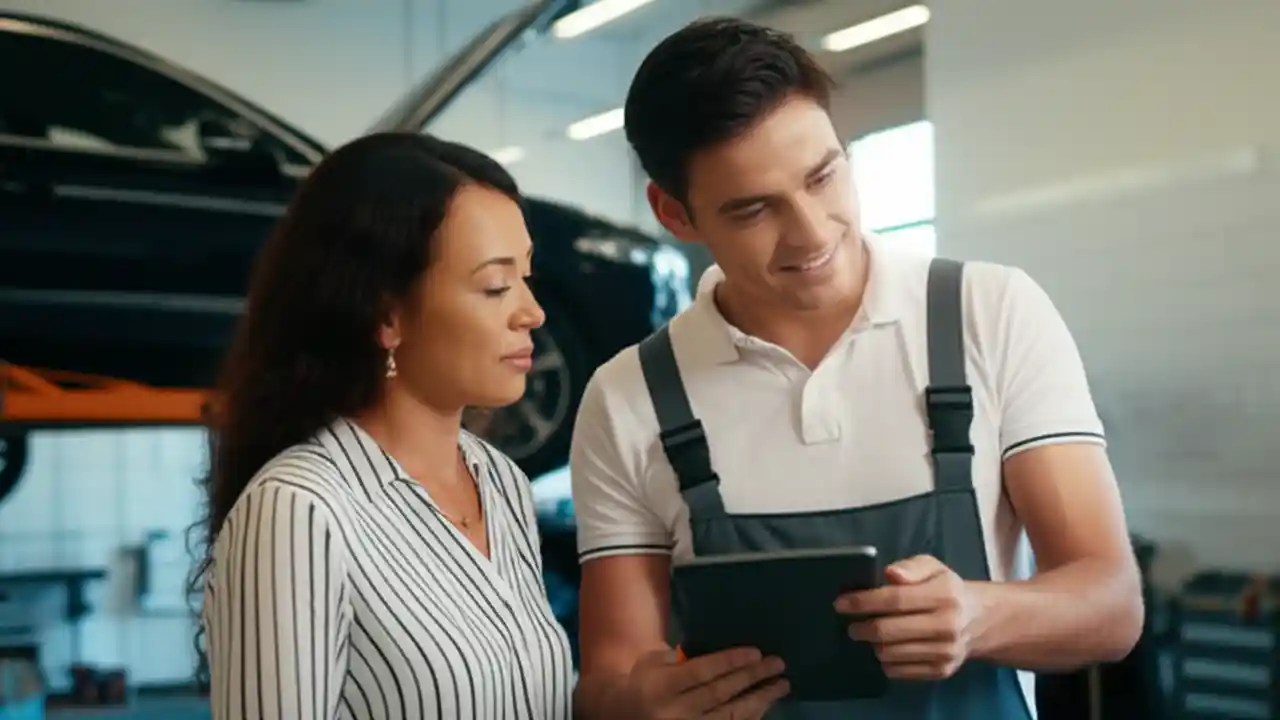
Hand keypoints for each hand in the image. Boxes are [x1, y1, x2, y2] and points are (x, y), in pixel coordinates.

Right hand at [624, 646, 789, 718]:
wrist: (619, 718)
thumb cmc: (640, 684)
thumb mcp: (652, 663)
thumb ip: (681, 659)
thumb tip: (721, 654)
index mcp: (662, 687)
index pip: (704, 672)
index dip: (731, 661)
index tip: (757, 652)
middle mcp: (675, 712)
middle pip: (722, 693)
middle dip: (753, 677)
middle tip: (778, 664)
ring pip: (731, 716)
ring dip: (760, 700)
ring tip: (781, 686)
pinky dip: (749, 719)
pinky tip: (765, 707)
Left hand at [834, 555, 985, 680]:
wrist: (979, 621)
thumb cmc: (946, 589)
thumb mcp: (932, 567)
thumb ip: (910, 567)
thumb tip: (890, 574)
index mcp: (945, 594)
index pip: (894, 600)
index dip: (862, 602)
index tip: (840, 604)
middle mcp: (947, 626)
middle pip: (888, 631)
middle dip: (861, 628)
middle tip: (851, 625)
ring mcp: (945, 652)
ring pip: (890, 654)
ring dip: (872, 645)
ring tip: (868, 635)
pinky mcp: (941, 671)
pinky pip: (899, 671)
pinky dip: (885, 661)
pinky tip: (885, 648)